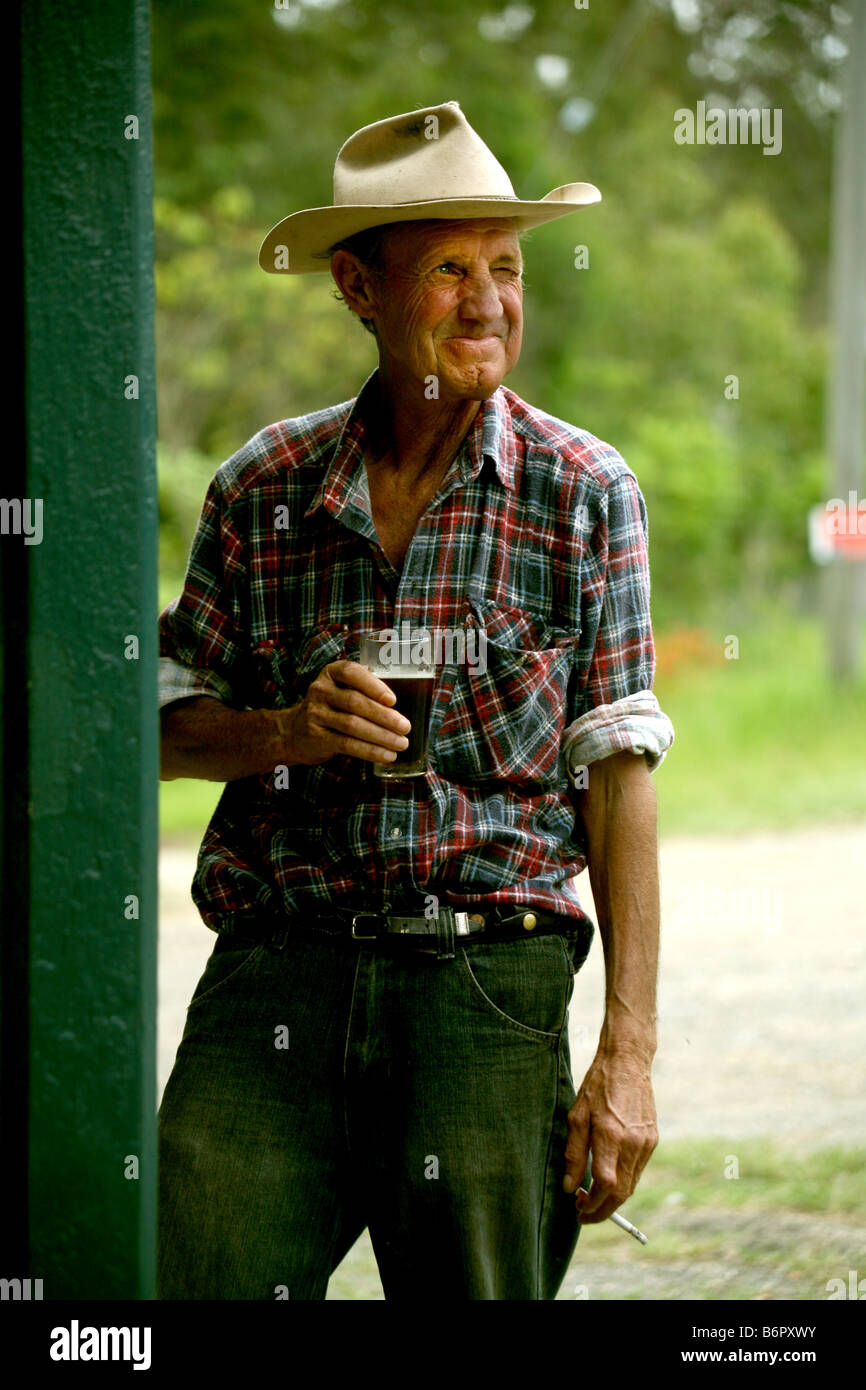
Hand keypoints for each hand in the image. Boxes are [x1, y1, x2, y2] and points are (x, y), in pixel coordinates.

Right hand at [281, 659, 410, 766]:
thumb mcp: (342, 690)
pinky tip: (386, 756)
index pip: (352, 673)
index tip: (393, 700)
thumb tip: (408, 704)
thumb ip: (365, 691)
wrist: (293, 731)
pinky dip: (370, 751)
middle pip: (355, 702)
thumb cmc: (332, 708)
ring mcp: (315, 714)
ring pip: (353, 725)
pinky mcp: (316, 737)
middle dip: (384, 716)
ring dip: (381, 736)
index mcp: (331, 673)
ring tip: (401, 743)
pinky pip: (347, 744)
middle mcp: (320, 690)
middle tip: (406, 727)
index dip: (373, 685)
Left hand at [562, 1047, 657, 1222]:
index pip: (605, 1185)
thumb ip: (573, 1154)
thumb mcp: (577, 1116)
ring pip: (631, 1184)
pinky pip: (637, 1170)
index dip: (592, 1205)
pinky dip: (624, 1182)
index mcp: (611, 1135)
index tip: (578, 1211)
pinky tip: (608, 1177)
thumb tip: (571, 1186)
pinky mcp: (653, 1140)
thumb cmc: (597, 1086)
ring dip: (613, 1199)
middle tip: (584, 1213)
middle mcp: (632, 1143)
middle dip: (603, 1211)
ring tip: (591, 1196)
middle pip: (621, 1193)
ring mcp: (646, 1143)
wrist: (628, 1062)